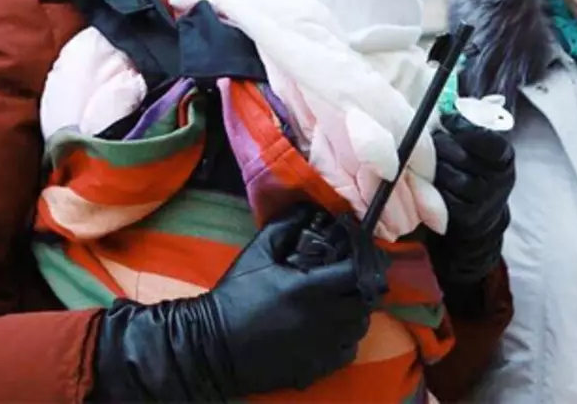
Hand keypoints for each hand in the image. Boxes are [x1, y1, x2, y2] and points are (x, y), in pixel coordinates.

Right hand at [89, 205, 387, 400]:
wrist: (212, 344)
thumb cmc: (235, 294)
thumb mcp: (257, 253)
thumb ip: (285, 226)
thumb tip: (310, 207)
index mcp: (309, 289)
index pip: (356, 272)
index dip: (362, 261)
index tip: (357, 254)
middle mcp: (321, 320)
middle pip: (364, 302)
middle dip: (362, 287)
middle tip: (351, 278)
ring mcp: (320, 348)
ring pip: (359, 328)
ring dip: (356, 313)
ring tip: (342, 302)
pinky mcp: (314, 368)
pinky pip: (347, 353)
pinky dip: (347, 339)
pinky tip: (332, 329)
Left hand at [429, 111, 515, 283]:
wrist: (484, 211)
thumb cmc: (476, 168)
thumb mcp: (482, 146)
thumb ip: (469, 126)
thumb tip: (446, 106)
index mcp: (505, 157)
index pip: (488, 140)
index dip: (464, 128)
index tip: (447, 119)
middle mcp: (500, 180)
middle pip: (462, 156)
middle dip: (443, 145)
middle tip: (433, 139)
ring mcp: (485, 201)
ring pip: (448, 176)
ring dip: (435, 166)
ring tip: (432, 159)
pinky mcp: (468, 217)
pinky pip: (441, 196)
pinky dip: (432, 187)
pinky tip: (432, 180)